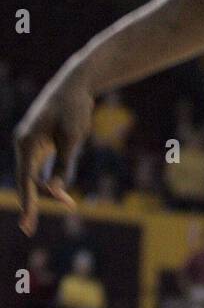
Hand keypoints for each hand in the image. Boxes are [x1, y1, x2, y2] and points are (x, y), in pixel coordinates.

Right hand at [13, 68, 93, 233]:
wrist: (76, 84)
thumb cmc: (74, 109)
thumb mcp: (72, 138)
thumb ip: (64, 165)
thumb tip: (56, 192)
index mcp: (26, 142)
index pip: (25, 179)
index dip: (27, 202)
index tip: (27, 222)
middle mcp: (24, 144)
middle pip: (28, 180)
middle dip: (41, 199)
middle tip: (58, 213)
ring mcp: (31, 144)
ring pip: (35, 175)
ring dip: (49, 190)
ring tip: (70, 204)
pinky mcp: (41, 143)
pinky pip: (41, 168)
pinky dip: (51, 179)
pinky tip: (60, 195)